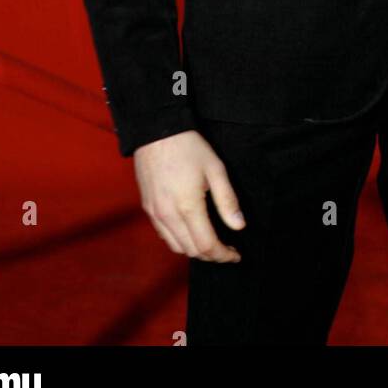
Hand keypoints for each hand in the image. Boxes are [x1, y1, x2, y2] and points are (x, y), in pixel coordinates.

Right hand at [134, 130, 244, 261]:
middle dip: (211, 256)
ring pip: (176, 247)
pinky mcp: (148, 208)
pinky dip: (179, 241)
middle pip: (191, 251)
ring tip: (210, 242)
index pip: (207, 246)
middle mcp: (168, 216)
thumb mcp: (215, 169)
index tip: (236, 254)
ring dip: (195, 250)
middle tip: (226, 249)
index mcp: (188, 207)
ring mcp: (155, 214)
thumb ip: (227, 200)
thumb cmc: (189, 148)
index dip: (223, 255)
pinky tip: (190, 231)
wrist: (155, 131)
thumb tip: (239, 226)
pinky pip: (164, 235)